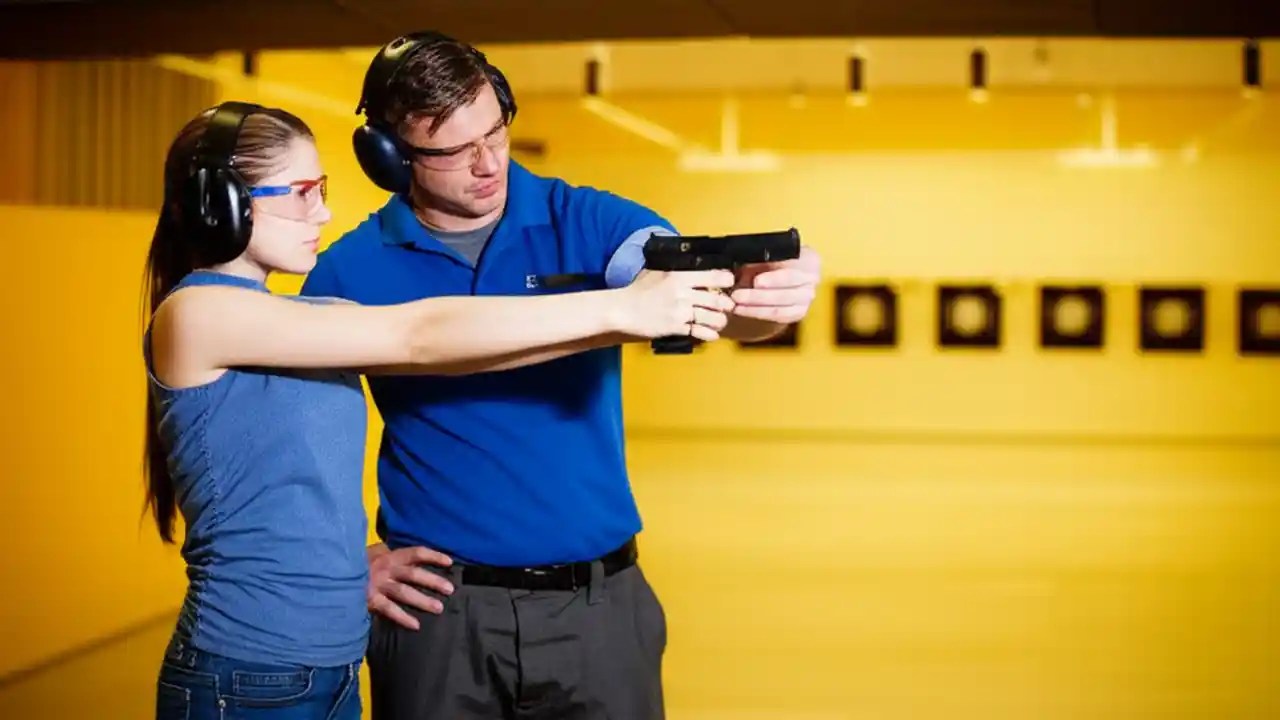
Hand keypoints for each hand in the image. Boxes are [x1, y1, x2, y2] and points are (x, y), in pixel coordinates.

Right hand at [366, 543, 453, 629]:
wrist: (334, 574)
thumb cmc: (358, 564)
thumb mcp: (373, 554)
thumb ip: (389, 554)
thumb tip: (406, 554)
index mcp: (389, 556)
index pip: (416, 553)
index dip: (433, 556)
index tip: (450, 562)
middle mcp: (385, 568)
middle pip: (413, 574)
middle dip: (433, 581)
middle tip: (450, 589)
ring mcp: (378, 584)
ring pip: (404, 592)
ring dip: (422, 600)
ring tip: (438, 608)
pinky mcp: (370, 599)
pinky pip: (388, 609)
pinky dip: (402, 617)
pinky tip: (416, 625)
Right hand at [615, 269, 736, 339]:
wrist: (622, 310)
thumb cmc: (637, 291)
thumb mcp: (657, 272)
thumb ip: (677, 269)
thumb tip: (692, 264)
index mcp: (680, 276)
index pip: (713, 276)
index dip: (726, 280)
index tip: (729, 283)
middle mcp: (683, 293)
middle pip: (717, 300)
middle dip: (727, 304)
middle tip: (728, 305)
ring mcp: (680, 312)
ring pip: (713, 318)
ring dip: (720, 321)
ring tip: (720, 321)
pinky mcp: (676, 327)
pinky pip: (700, 332)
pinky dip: (709, 334)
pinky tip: (712, 334)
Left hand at [729, 245, 820, 323]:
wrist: (778, 273)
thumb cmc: (771, 259)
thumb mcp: (764, 254)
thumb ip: (756, 259)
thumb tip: (737, 263)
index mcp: (809, 259)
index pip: (794, 272)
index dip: (775, 279)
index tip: (756, 282)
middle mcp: (812, 280)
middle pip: (786, 293)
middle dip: (759, 297)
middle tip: (737, 296)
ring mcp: (807, 299)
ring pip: (780, 308)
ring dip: (754, 307)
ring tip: (735, 304)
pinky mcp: (798, 312)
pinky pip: (777, 316)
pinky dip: (757, 313)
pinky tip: (741, 310)